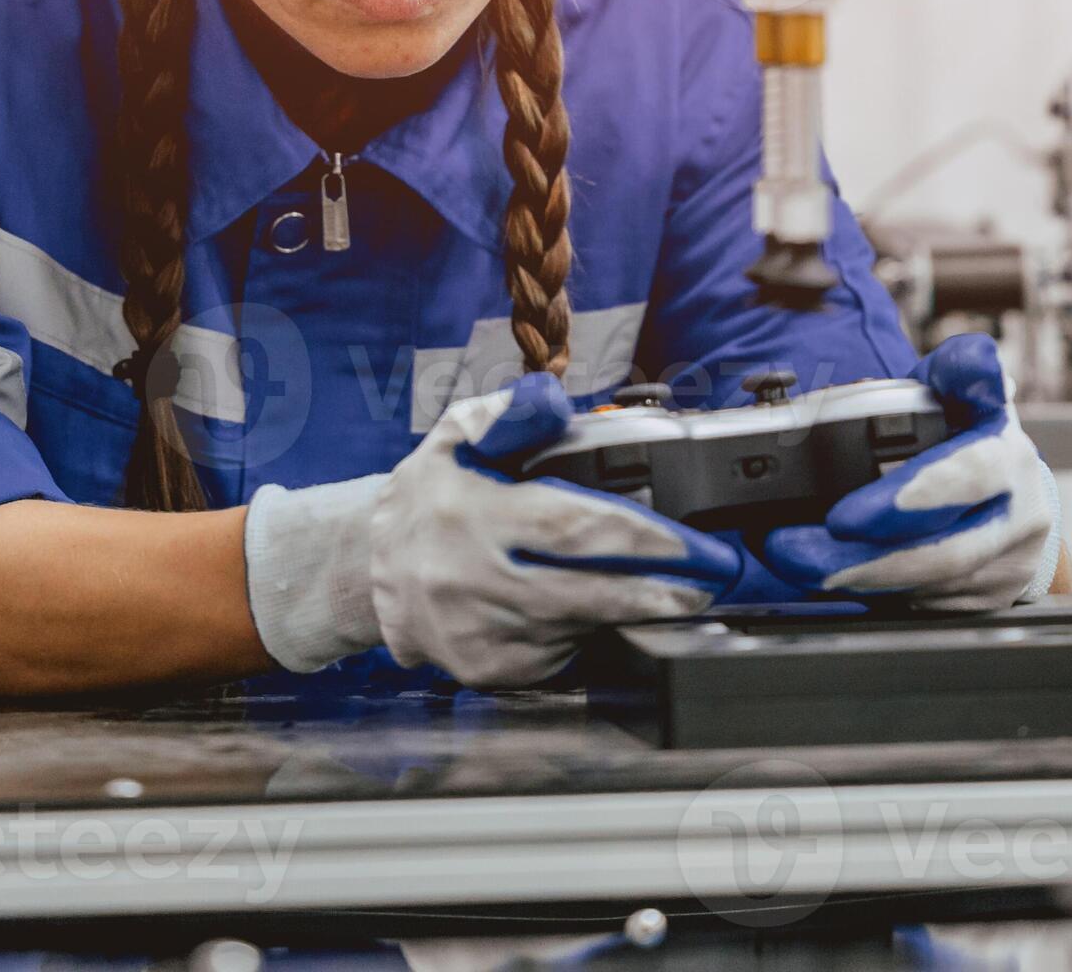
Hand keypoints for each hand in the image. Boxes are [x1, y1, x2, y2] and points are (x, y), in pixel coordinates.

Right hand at [237, 374, 748, 686]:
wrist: (364, 571)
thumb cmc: (426, 499)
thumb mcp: (456, 438)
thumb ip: (508, 414)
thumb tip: (553, 400)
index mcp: (473, 515)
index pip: (571, 530)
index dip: (640, 540)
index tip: (690, 545)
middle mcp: (474, 580)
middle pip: (587, 595)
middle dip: (657, 592)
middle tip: (707, 583)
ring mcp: (479, 634)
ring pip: (578, 630)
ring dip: (622, 613)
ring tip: (655, 592)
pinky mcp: (485, 672)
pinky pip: (557, 658)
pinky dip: (582, 636)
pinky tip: (585, 613)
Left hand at [759, 334, 1059, 611]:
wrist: (1019, 499)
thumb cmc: (974, 438)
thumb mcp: (968, 392)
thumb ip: (962, 369)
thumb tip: (976, 360)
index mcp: (1008, 457)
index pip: (967, 477)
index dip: (909, 499)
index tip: (842, 518)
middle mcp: (1017, 518)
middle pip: (941, 553)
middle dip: (860, 560)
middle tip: (789, 551)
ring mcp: (1006, 569)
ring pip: (928, 590)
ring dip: (855, 583)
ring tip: (793, 564)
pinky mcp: (987, 604)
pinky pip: (924, 608)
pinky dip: (874, 598)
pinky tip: (830, 585)